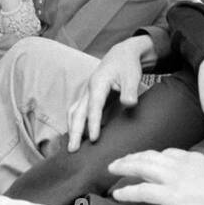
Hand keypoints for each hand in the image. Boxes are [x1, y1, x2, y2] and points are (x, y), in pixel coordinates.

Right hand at [66, 37, 145, 151]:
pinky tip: (76, 135)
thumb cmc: (127, 65)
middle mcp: (88, 89)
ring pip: (74, 112)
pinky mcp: (88, 97)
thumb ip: (130, 91)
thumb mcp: (132, 76)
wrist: (122, 54)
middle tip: (72, 150)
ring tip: (71, 146)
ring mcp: (86, 93)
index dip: (93, 123)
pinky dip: (75, 123)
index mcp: (98, 84)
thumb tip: (129, 104)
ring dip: (72, 128)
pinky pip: (77, 111)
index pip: (94, 107)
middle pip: (78, 112)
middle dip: (74, 131)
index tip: (93, 138)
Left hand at [108, 149, 203, 204]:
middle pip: (149, 156)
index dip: (151, 156)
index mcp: (192, 157)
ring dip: (124, 167)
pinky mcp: (171, 194)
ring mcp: (174, 178)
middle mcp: (180, 163)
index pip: (167, 153)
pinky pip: (142, 190)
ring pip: (141, 167)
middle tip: (118, 161)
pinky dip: (127, 190)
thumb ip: (203, 173)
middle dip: (131, 157)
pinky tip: (118, 193)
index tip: (143, 159)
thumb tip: (199, 183)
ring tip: (112, 170)